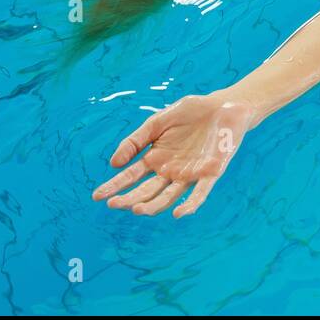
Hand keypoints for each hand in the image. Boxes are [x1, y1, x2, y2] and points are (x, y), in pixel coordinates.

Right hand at [93, 92, 256, 217]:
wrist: (222, 106)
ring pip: (169, 196)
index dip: (115, 186)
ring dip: (154, 205)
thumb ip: (135, 141)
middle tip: (114, 205)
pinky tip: (179, 213)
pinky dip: (190, 204)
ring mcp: (189, 174)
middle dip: (130, 198)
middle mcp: (170, 171)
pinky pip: (199, 193)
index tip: (97, 195)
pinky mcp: (210, 173)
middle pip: (147, 190)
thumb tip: (113, 164)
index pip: (131, 176)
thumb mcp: (156, 122)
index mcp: (155, 158)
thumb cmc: (189, 113)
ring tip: (137, 210)